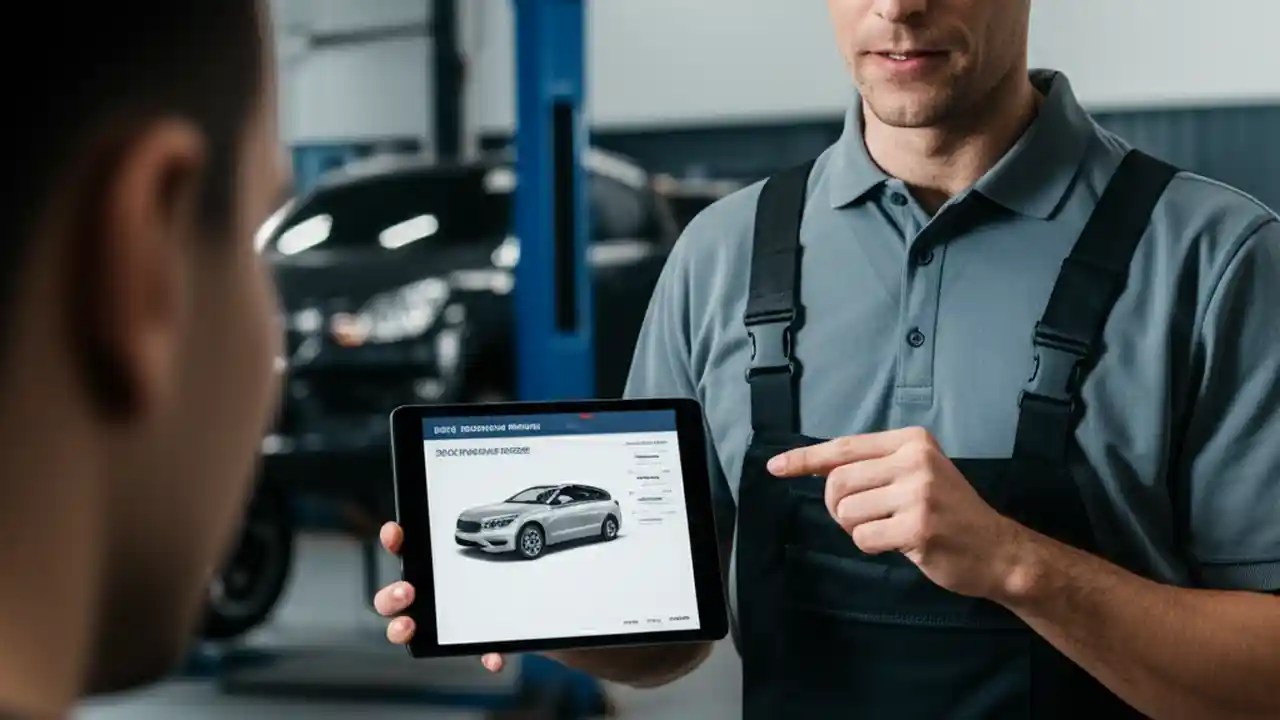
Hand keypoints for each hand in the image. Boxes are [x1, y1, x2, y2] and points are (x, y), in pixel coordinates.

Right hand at [373, 521, 506, 672]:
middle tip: (407, 592)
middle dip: (391, 595)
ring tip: (410, 626)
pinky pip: (473, 654)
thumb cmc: (518, 582)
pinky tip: (493, 656)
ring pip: (409, 628)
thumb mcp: (512, 557)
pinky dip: (482, 654)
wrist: (543, 617)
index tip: (395, 533)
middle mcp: (436, 597)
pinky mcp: (473, 646)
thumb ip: (507, 546)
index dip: (395, 541)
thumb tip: (515, 530)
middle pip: (395, 597)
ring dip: (400, 628)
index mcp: (441, 569)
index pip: (409, 551)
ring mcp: (447, 623)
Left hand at [767, 427, 1028, 599]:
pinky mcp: (918, 527)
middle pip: (838, 483)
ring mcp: (918, 493)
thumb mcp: (916, 473)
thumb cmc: (949, 512)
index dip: (805, 459)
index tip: (775, 467)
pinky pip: (863, 538)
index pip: (844, 447)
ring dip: (857, 529)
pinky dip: (871, 546)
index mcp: (912, 441)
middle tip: (863, 518)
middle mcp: (914, 460)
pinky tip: (899, 544)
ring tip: (888, 529)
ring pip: (847, 513)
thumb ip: (873, 466)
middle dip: (838, 508)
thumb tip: (816, 468)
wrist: (998, 550)